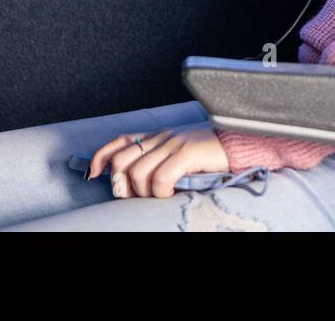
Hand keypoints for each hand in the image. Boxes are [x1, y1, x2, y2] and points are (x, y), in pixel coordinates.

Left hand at [87, 122, 230, 198]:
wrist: (241, 142)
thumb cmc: (213, 153)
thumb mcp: (181, 154)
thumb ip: (162, 161)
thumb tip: (138, 183)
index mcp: (158, 137)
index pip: (120, 141)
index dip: (101, 156)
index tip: (93, 173)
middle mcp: (162, 138)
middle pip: (123, 160)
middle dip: (121, 184)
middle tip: (135, 197)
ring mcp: (173, 144)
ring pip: (138, 172)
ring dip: (143, 192)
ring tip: (158, 196)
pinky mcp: (187, 153)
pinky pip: (161, 177)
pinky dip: (160, 191)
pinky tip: (170, 193)